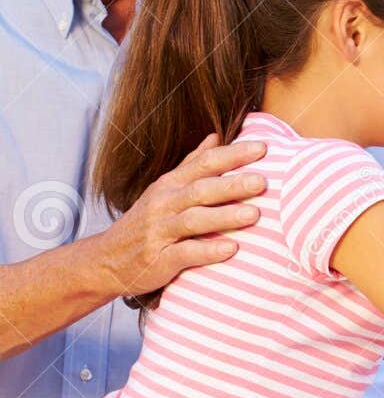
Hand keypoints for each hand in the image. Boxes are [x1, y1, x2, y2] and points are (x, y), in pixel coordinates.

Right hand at [90, 134, 265, 299]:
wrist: (106, 260)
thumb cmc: (147, 222)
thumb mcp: (165, 189)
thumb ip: (192, 163)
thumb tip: (216, 136)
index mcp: (171, 184)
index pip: (204, 163)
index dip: (233, 155)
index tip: (263, 149)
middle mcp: (164, 204)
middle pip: (201, 190)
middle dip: (232, 185)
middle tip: (262, 182)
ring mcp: (160, 231)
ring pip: (193, 220)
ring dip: (224, 217)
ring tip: (254, 214)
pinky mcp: (158, 259)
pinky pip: (184, 253)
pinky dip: (207, 251)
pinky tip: (231, 249)